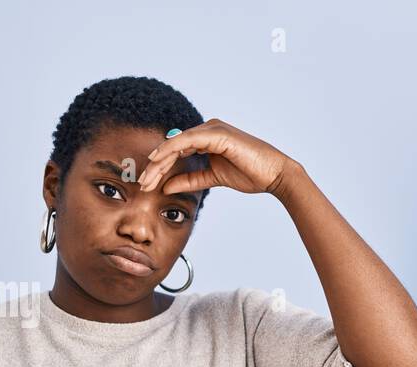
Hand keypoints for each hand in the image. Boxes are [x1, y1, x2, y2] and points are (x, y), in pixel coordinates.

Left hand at [136, 118, 299, 197]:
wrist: (274, 175)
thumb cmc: (251, 174)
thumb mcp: (213, 178)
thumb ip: (191, 180)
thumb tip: (167, 186)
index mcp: (207, 139)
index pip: (177, 151)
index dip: (160, 167)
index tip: (147, 183)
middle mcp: (208, 130)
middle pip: (173, 146)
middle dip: (155, 166)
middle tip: (142, 183)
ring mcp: (212, 129)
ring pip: (176, 143)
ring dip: (159, 161)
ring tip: (147, 177)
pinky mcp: (217, 133)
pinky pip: (187, 140)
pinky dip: (171, 150)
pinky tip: (158, 161)